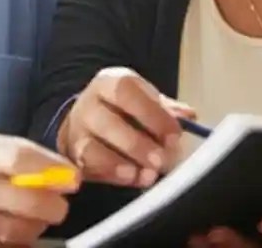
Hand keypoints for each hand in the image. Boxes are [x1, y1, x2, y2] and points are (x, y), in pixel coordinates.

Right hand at [0, 132, 79, 246]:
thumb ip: (23, 156)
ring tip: (31, 218)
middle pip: (29, 201)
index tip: (72, 179)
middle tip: (57, 206)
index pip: (22, 158)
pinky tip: (10, 233)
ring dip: (37, 227)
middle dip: (55, 207)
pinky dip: (17, 244)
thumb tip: (66, 174)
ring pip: (22, 231)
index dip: (54, 170)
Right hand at [58, 67, 195, 187]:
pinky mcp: (73, 157)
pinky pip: (89, 168)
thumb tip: (189, 116)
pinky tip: (132, 179)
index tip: (174, 135)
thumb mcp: (146, 102)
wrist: (89, 123)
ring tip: (147, 175)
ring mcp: (77, 131)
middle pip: (108, 122)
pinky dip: (112, 175)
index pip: (126, 91)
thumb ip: (166, 110)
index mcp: (110, 82)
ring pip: (93, 147)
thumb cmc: (126, 110)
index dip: (151, 114)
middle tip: (161, 160)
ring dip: (122, 163)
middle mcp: (89, 103)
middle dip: (137, 144)